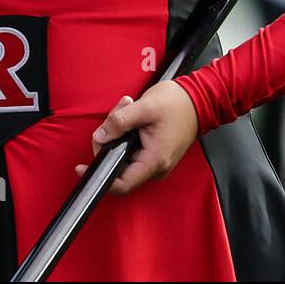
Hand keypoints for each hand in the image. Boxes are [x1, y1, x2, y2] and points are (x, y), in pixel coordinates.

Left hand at [75, 82, 199, 195]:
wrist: (202, 99)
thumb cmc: (178, 103)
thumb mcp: (145, 107)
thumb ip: (120, 121)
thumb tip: (100, 136)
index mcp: (154, 160)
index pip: (121, 184)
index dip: (99, 177)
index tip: (82, 168)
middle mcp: (156, 167)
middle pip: (119, 166)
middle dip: (109, 140)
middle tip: (117, 112)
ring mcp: (157, 162)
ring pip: (124, 157)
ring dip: (119, 134)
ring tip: (127, 107)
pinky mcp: (156, 154)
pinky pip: (133, 150)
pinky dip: (127, 134)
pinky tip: (132, 114)